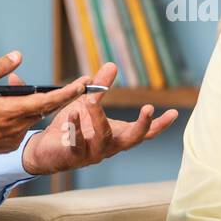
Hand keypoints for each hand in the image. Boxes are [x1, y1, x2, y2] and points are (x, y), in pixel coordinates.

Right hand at [0, 51, 87, 165]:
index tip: (82, 84)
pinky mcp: (11, 145)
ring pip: (34, 117)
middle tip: (79, 85)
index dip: (66, 93)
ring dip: (38, 106)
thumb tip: (18, 56)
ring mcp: (14, 138)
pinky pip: (24, 127)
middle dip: (63, 97)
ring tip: (32, 95)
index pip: (46, 101)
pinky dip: (24, 117)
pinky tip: (12, 111)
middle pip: (45, 109)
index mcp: (8, 110)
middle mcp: (15, 126)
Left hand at [20, 63, 178, 174]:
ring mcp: (93, 154)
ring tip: (91, 100)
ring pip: (103, 139)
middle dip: (142, 125)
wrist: (47, 149)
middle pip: (133, 139)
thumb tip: (113, 64)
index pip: (145, 133)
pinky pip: (77, 143)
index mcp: (118, 135)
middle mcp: (110, 147)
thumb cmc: (72, 126)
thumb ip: (101, 86)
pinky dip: (75, 127)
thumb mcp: (89, 102)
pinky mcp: (73, 156)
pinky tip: (72, 113)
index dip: (160, 124)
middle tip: (148, 107)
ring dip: (99, 119)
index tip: (173, 112)